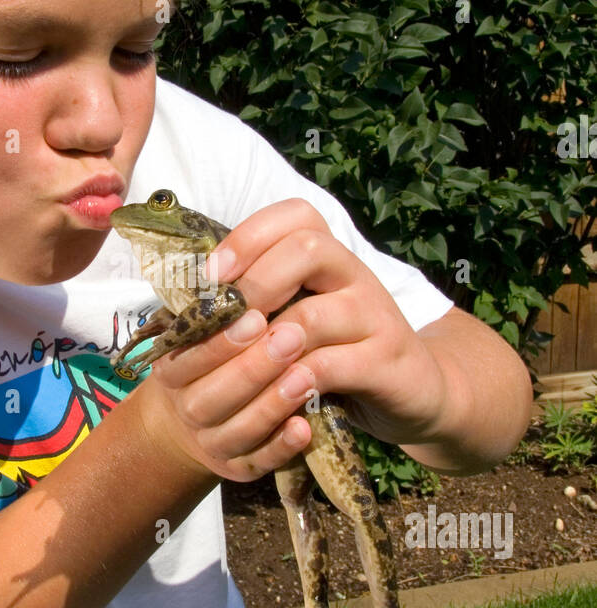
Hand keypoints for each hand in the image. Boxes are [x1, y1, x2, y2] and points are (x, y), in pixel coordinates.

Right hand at [133, 304, 317, 483]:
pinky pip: (260, 463)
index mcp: (172, 371)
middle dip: (253, 367)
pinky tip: (304, 428)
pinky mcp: (240, 468)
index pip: (189, 357)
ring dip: (272, 404)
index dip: (221, 339)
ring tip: (307, 376)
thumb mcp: (201, 328)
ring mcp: (214, 444)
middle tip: (291, 336)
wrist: (196, 415)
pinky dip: (281, 448)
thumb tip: (234, 261)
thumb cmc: (211, 355)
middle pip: (213, 396)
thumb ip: (215, 305)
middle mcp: (188, 411)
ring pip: (240, 430)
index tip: (255, 313)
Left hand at [206, 197, 450, 449]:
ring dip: (271, 339)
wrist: (415, 390)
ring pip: (316, 314)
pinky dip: (301, 378)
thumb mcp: (303, 315)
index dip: (248, 237)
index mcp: (330, 257)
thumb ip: (264, 299)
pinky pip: (337, 364)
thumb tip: (192, 298)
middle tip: (227, 321)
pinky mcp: (387, 363)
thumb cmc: (340, 351)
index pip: (295, 216)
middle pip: (307, 249)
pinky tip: (281, 391)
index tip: (211, 276)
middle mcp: (356, 276)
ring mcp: (376, 317)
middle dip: (255, 283)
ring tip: (245, 361)